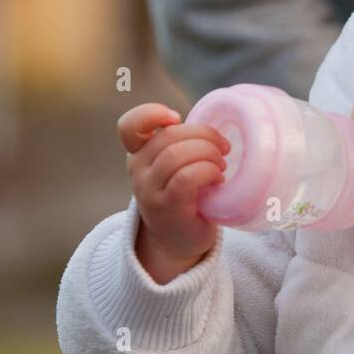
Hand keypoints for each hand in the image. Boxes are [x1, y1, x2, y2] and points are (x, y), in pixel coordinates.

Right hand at [117, 102, 230, 283]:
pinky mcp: (166, 206)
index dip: (151, 114)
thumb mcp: (176, 165)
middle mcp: (138, 169)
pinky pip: (186, 178)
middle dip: (204, 136)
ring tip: (220, 167)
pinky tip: (216, 180)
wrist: (179, 240)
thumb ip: (182, 143)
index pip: (129, 126)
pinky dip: (207, 172)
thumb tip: (210, 127)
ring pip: (176, 155)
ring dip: (209, 155)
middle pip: (169, 136)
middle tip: (223, 150)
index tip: (177, 118)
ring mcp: (149, 189)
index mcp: (140, 152)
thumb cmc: (185, 195)